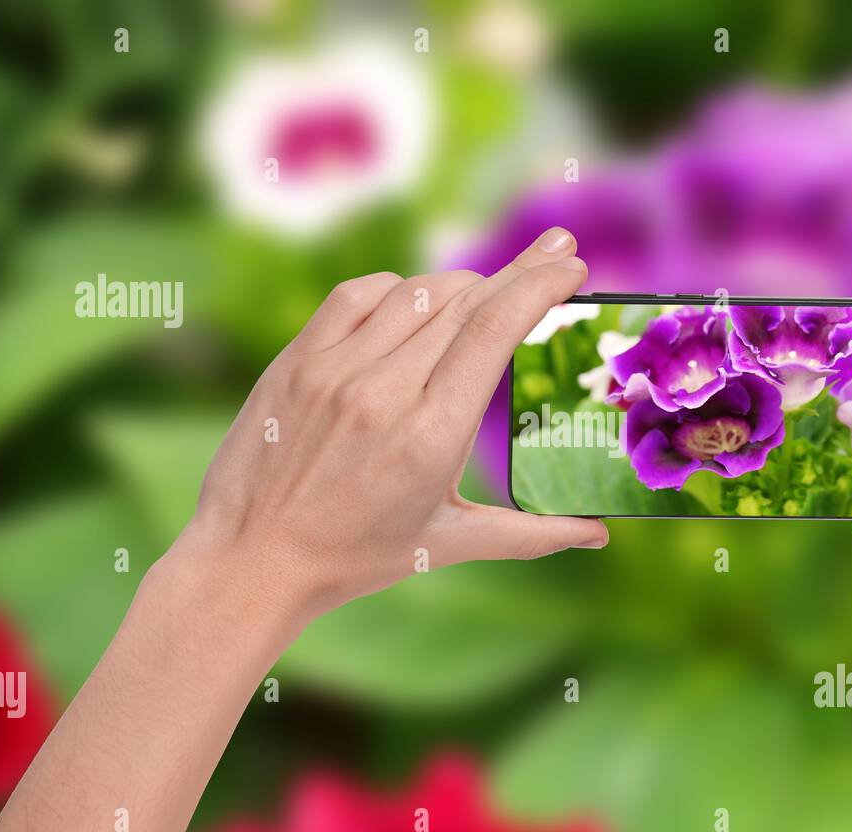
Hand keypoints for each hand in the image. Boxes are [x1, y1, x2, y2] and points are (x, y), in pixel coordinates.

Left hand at [174, 226, 606, 629]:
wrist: (251, 559)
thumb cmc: (355, 556)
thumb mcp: (448, 544)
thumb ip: (532, 534)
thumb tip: (600, 537)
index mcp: (430, 435)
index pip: (494, 329)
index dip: (538, 284)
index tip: (571, 263)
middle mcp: (383, 391)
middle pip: (464, 300)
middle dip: (518, 273)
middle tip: (554, 252)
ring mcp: (333, 369)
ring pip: (415, 291)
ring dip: (462, 284)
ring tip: (489, 291)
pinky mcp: (296, 359)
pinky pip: (358, 295)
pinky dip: (397, 288)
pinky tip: (415, 301)